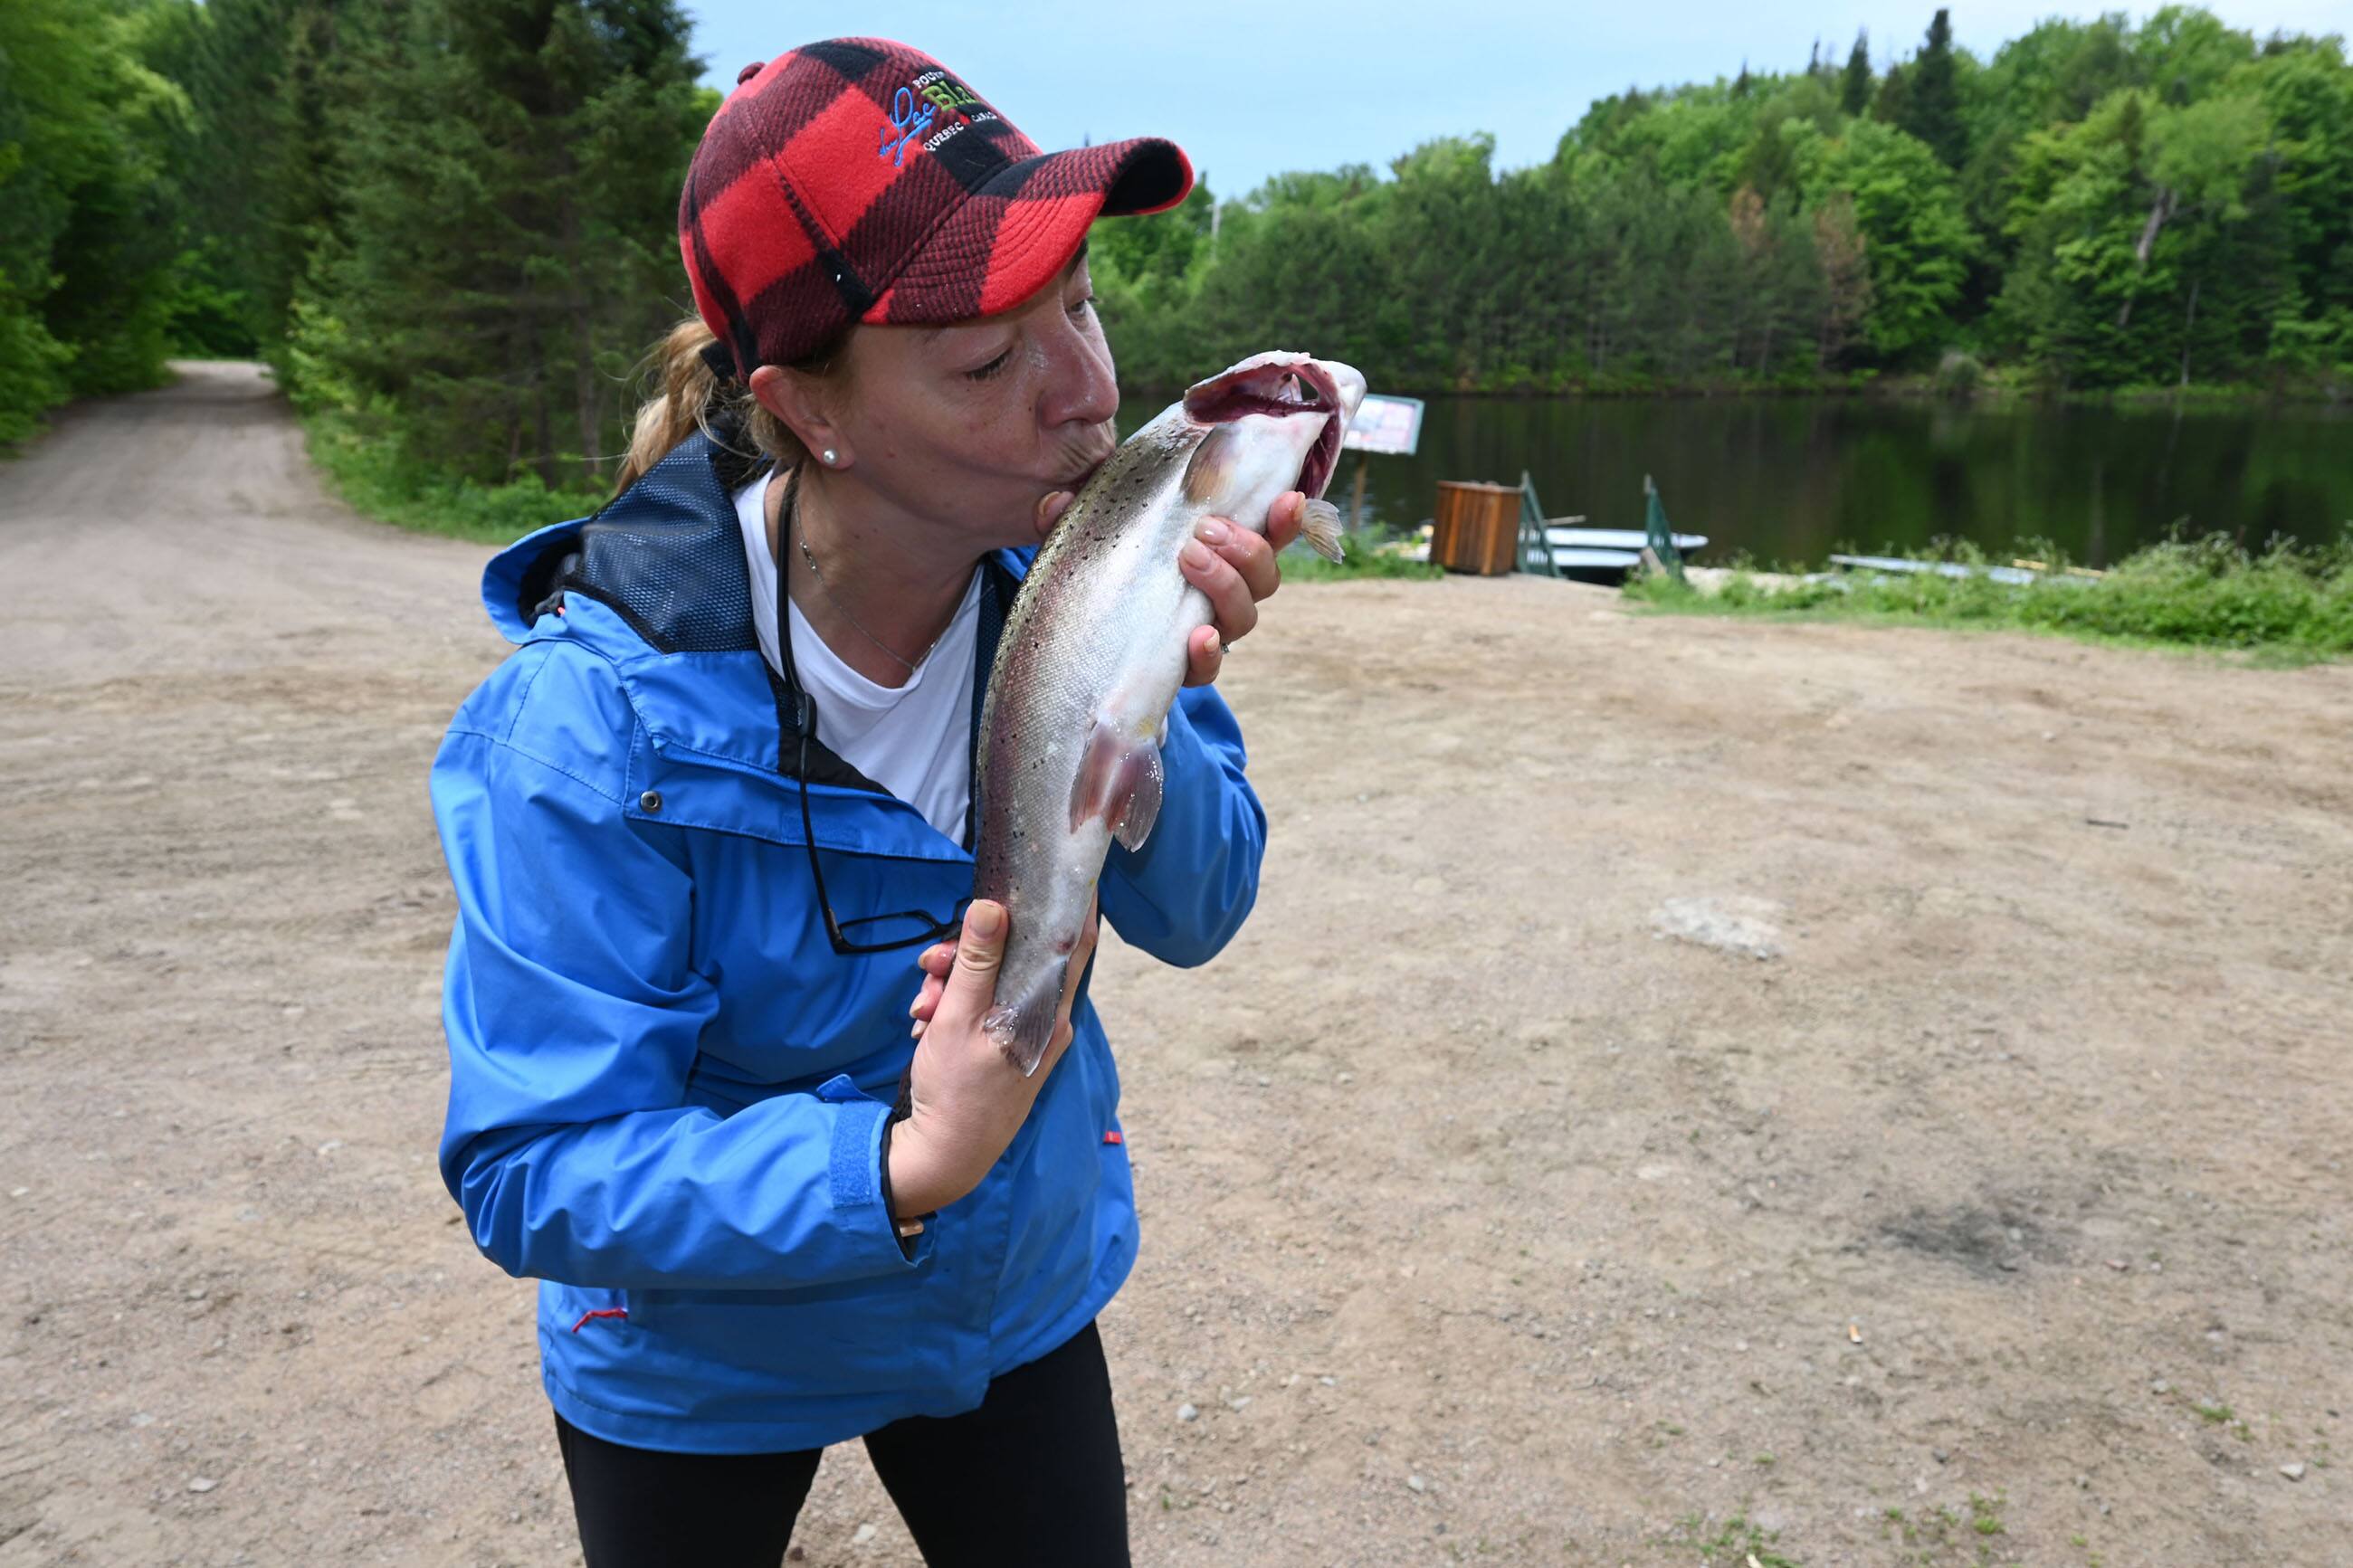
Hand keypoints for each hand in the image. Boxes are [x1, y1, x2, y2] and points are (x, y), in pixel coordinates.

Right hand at [888, 898, 1099, 1216]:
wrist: (946, 1155)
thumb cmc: (956, 1092)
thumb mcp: (957, 1018)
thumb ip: (977, 962)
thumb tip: (994, 906)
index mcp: (1050, 1009)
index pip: (1076, 940)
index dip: (1074, 900)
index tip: (1065, 865)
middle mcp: (1050, 1018)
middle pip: (1021, 957)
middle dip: (973, 950)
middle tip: (930, 965)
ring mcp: (1031, 1033)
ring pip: (998, 980)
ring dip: (955, 980)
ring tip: (921, 1003)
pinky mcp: (1010, 1045)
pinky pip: (988, 1006)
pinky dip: (957, 1004)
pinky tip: (926, 1019)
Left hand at [1035, 488, 1306, 687]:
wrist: (1086, 646)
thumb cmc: (1110, 572)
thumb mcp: (1096, 533)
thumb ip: (1080, 514)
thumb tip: (1053, 504)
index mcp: (1220, 556)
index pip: (1267, 535)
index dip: (1286, 521)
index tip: (1286, 498)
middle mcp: (1224, 596)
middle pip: (1264, 578)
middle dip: (1246, 550)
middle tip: (1205, 530)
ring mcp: (1209, 633)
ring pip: (1245, 616)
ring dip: (1227, 584)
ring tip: (1192, 560)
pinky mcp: (1185, 670)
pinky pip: (1210, 668)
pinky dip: (1207, 654)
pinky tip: (1196, 639)